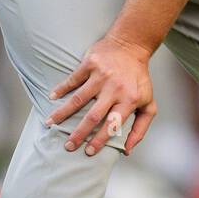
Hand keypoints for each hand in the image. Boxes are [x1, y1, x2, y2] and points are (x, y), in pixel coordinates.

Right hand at [46, 36, 156, 156]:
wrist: (131, 45)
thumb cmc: (139, 79)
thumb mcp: (148, 103)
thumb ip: (141, 128)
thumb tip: (128, 150)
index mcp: (129, 100)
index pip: (113, 125)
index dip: (100, 140)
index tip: (88, 152)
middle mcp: (115, 89)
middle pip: (93, 116)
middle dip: (79, 133)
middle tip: (68, 145)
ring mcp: (101, 76)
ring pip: (78, 98)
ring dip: (63, 112)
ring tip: (50, 124)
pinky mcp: (90, 64)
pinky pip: (73, 79)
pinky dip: (61, 88)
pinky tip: (51, 97)